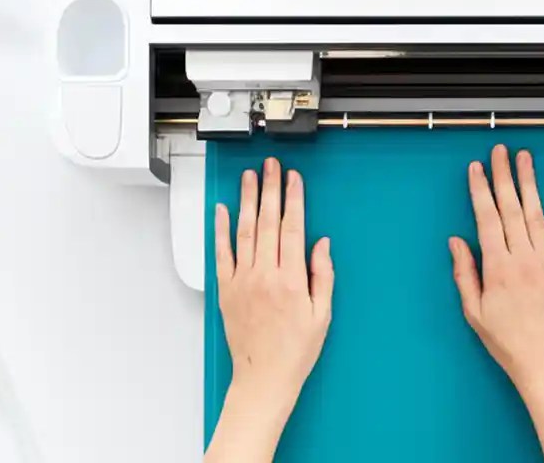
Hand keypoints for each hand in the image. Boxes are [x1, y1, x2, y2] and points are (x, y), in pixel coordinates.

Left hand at [207, 158, 333, 461]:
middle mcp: (264, 276)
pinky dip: (221, 230)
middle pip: (266, 222)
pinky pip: (222, 254)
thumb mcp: (322, 314)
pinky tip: (222, 210)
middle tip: (271, 166)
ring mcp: (243, 281)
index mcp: (291, 280)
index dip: (293, 200)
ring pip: (244, 232)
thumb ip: (322, 275)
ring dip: (246, 201)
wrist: (264, 377)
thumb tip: (321, 244)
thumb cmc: (296, 350)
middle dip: (270, 190)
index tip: (293, 179)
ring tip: (249, 178)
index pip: (291, 229)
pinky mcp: (227, 290)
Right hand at [449, 144, 543, 389]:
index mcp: (498, 268)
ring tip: (525, 160)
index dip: (481, 191)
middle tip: (500, 153)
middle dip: (504, 177)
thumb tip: (457, 241)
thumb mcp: (473, 310)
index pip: (487, 219)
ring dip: (530, 184)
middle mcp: (523, 259)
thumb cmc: (506, 339)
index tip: (477, 169)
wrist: (543, 359)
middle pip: (512, 209)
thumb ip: (465, 272)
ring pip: (537, 215)